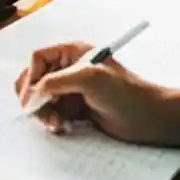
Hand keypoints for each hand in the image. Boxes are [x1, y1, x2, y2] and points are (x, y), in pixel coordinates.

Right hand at [15, 42, 179, 145]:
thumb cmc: (126, 92)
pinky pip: (52, 112)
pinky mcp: (75, 108)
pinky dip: (51, 120)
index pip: (39, 59)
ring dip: (43, 112)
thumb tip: (32, 94)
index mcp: (73, 53)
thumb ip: (55, 82)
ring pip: (42, 98)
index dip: (33, 77)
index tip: (32, 96)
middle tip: (38, 111)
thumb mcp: (88, 78)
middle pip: (36, 79)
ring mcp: (72, 89)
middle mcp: (70, 69)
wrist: (148, 118)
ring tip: (55, 123)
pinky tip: (62, 126)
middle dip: (35, 97)